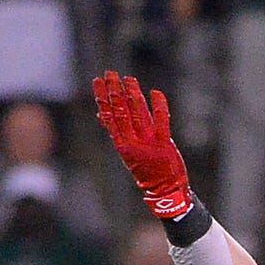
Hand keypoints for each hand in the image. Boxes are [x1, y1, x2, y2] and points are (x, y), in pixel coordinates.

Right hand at [94, 71, 193, 219]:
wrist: (166, 191)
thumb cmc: (147, 171)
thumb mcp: (128, 153)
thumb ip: (117, 132)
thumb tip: (102, 115)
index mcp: (122, 144)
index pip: (109, 116)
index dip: (103, 98)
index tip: (98, 82)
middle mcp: (133, 142)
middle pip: (121, 111)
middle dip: (115, 91)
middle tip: (110, 73)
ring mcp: (149, 142)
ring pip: (138, 113)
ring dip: (132, 94)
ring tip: (128, 78)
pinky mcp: (165, 143)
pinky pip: (161, 121)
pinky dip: (158, 106)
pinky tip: (155, 92)